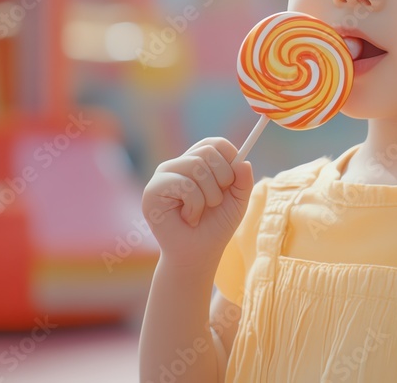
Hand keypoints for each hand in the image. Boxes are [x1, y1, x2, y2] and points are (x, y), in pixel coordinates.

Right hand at [142, 137, 253, 268]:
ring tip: (200, 212)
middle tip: (215, 202)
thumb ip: (243, 180)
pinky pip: (185, 184)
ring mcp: (163, 175)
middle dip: (222, 180)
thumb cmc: (215, 226)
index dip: (230, 158)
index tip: (232, 180)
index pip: (215, 143)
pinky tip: (188, 218)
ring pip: (197, 166)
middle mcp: (178, 164)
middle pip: (208, 152)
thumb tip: (244, 161)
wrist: (198, 254)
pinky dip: (195, 205)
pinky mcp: (152, 190)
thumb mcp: (237, 201)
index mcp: (196, 162)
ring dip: (209, 196)